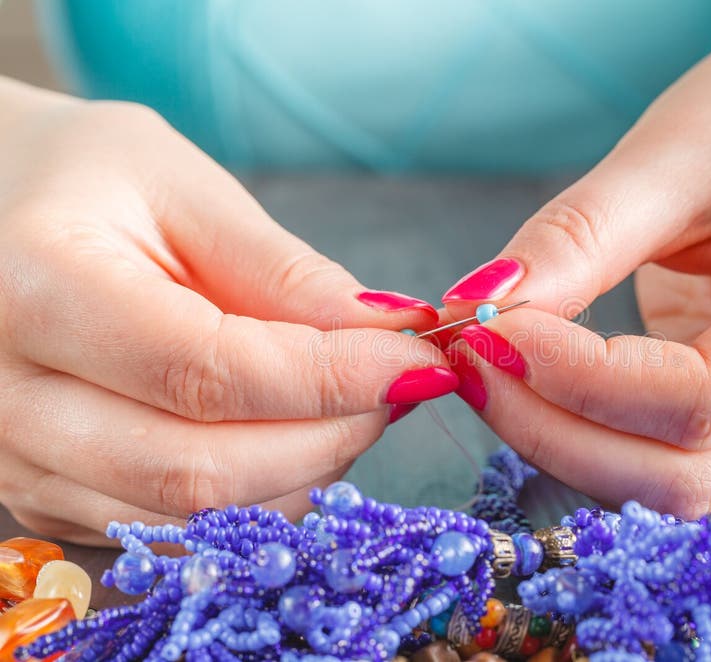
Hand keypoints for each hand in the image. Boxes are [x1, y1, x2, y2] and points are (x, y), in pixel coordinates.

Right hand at [0, 80, 454, 544]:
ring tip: (350, 403)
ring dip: (303, 471)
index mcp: (40, 288)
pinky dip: (257, 493)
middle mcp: (8, 396)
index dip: (334, 379)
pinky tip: (293, 435)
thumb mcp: (180, 186)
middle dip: (332, 436)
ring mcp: (15, 458)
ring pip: (192, 516)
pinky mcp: (40, 491)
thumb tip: (390, 334)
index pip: (211, 374)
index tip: (418, 361)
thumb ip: (281, 270)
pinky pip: (171, 526)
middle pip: (202, 469)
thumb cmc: (78, 178)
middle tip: (395, 385)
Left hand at [441, 36, 710, 517]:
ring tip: (487, 371)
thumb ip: (579, 238)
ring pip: (667, 489)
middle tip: (466, 362)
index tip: (486, 333)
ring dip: (560, 444)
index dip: (581, 380)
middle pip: (685, 474)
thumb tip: (478, 309)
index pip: (703, 398)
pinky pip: (657, 466)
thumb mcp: (673, 153)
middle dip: (555, 430)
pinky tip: (528, 387)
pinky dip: (582, 438)